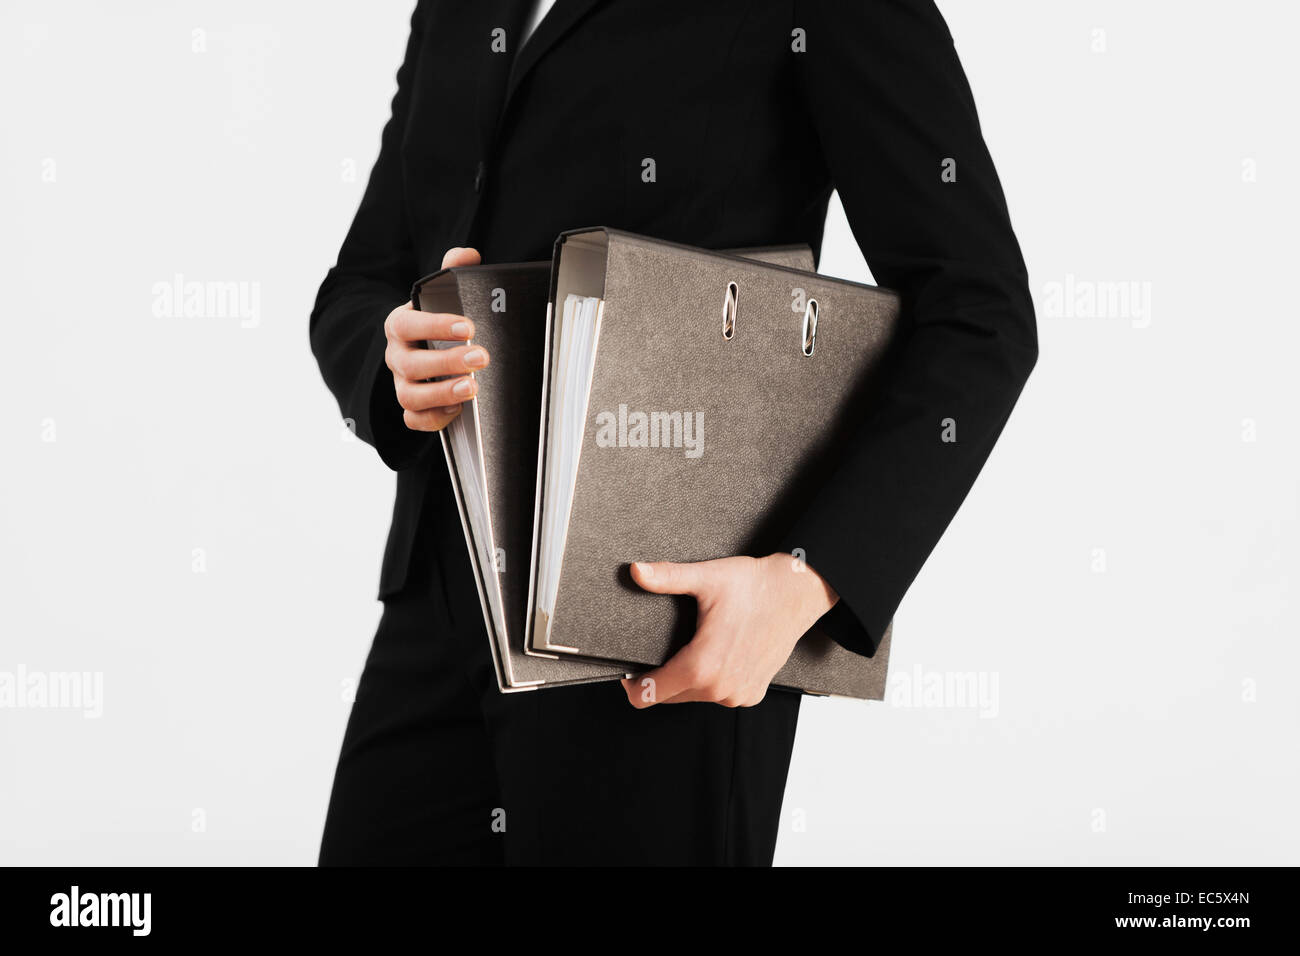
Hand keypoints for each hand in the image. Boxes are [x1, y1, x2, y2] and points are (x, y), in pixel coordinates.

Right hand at [384, 246, 489, 431]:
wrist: (424, 348)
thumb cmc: (436, 322)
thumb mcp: (441, 294)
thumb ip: (453, 269)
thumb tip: (467, 254)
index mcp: (400, 325)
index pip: (409, 325)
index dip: (436, 326)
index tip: (468, 327)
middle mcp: (396, 357)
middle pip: (411, 365)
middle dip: (447, 363)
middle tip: (481, 358)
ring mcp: (402, 385)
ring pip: (410, 397)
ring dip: (442, 394)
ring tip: (472, 388)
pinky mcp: (411, 408)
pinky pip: (414, 420)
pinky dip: (433, 419)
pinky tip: (457, 410)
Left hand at [621, 553, 838, 707]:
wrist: (797, 593)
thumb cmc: (754, 586)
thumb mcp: (706, 578)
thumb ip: (667, 577)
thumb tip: (636, 571)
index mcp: (702, 666)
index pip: (649, 694)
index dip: (633, 684)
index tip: (629, 671)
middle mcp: (720, 688)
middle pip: (669, 696)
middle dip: (661, 678)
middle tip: (666, 649)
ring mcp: (738, 694)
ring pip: (694, 697)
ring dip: (687, 679)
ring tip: (694, 648)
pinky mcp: (752, 694)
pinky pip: (719, 695)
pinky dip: (712, 682)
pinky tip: (719, 656)